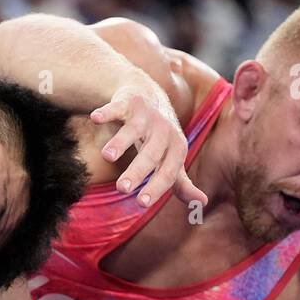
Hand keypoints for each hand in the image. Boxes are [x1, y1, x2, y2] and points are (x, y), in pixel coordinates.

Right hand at [90, 84, 207, 207]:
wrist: (150, 95)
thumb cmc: (160, 137)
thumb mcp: (173, 159)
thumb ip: (183, 183)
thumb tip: (203, 203)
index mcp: (176, 148)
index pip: (168, 172)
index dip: (156, 187)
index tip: (141, 203)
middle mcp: (163, 131)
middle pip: (150, 153)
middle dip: (136, 171)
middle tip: (122, 189)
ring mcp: (146, 116)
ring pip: (133, 130)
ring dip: (120, 142)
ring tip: (107, 156)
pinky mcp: (128, 102)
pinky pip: (116, 107)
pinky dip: (106, 112)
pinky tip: (95, 117)